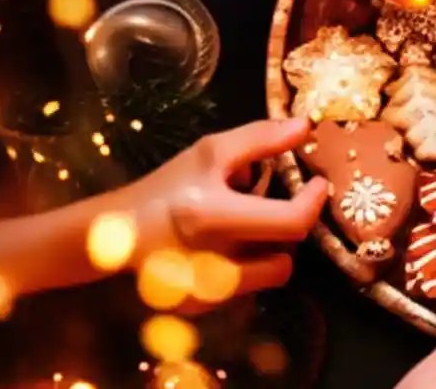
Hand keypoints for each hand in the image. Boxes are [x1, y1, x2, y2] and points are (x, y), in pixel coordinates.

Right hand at [106, 118, 327, 299]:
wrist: (117, 234)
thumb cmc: (167, 188)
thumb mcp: (210, 154)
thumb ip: (259, 139)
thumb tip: (305, 126)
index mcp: (211, 217)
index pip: (291, 222)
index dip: (313, 203)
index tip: (318, 184)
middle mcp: (210, 261)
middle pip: (287, 252)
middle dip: (289, 227)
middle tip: (280, 205)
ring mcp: (205, 292)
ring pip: (272, 273)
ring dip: (270, 249)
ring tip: (245, 227)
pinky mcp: (201, 309)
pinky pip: (249, 287)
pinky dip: (247, 267)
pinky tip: (224, 249)